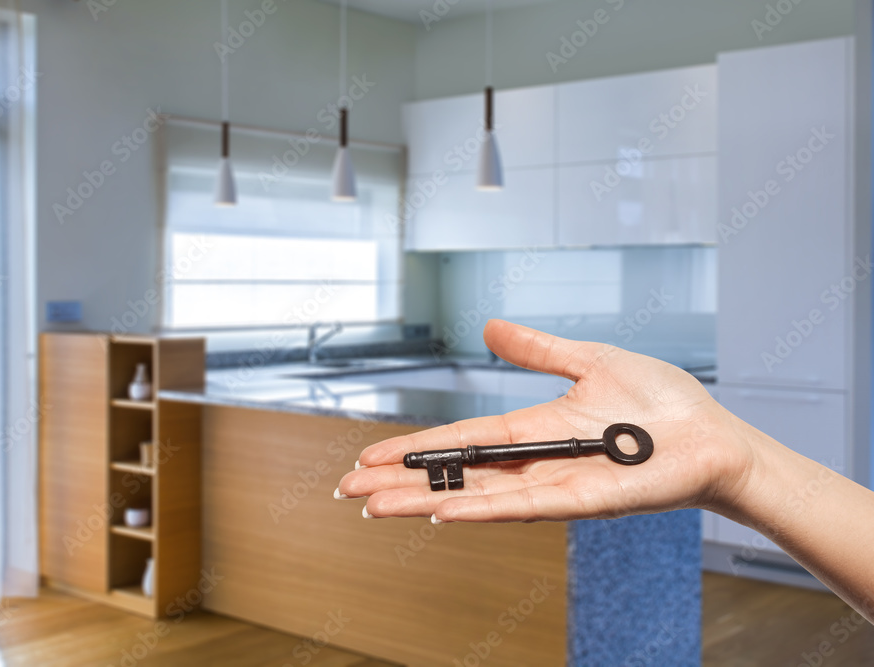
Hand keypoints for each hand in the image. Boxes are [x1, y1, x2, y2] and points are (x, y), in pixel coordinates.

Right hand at [335, 319, 756, 522]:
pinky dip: (482, 509)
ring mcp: (555, 483)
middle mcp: (533, 461)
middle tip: (347, 492)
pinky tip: (442, 511)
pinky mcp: (584, 499)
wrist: (711, 433)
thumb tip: (491, 328)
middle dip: (399, 483)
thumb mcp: (587, 360)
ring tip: (376, 507)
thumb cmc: (659, 402)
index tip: (367, 459)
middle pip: (453, 474)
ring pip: (477, 495)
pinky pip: (525, 505)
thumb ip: (536, 350)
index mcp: (531, 430)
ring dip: (424, 501)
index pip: (457, 441)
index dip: (411, 449)